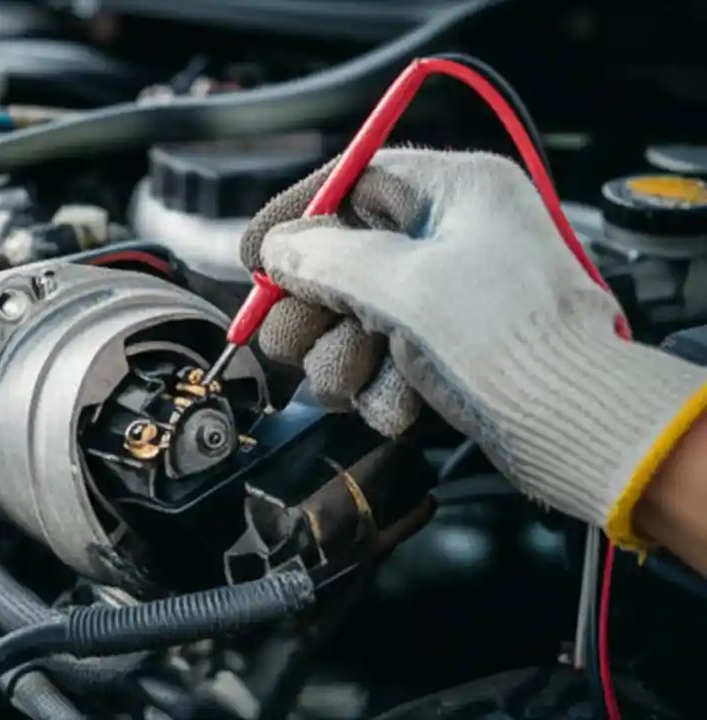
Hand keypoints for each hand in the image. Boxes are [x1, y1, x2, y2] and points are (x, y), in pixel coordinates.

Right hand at [241, 149, 706, 549]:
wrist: (576, 427)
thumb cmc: (510, 340)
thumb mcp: (402, 284)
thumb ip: (324, 256)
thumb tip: (277, 247)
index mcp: (457, 192)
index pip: (353, 180)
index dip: (296, 217)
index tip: (253, 255)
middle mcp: (452, 238)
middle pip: (340, 260)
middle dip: (314, 309)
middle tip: (292, 335)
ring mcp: (449, 299)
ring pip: (351, 321)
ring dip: (344, 359)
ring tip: (370, 375)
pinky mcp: (446, 353)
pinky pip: (379, 363)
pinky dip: (382, 389)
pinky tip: (405, 402)